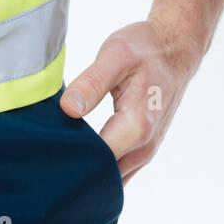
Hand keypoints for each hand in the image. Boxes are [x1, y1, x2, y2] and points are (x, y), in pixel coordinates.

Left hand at [59, 18, 200, 182]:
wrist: (175, 47)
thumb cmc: (146, 48)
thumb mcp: (115, 55)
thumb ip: (91, 84)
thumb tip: (68, 111)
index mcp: (136, 126)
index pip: (95, 160)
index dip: (70, 154)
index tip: (49, 143)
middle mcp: (145, 146)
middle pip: (103, 175)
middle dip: (76, 166)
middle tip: (49, 148)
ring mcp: (147, 151)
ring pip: (113, 176)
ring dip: (89, 168)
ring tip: (62, 148)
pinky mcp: (145, 147)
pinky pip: (120, 168)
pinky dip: (101, 165)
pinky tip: (81, 147)